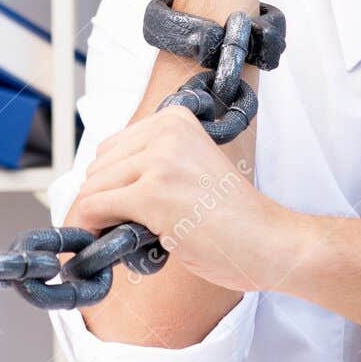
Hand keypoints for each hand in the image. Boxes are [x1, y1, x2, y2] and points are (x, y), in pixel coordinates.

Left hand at [69, 106, 289, 293]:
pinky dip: (92, 228)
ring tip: (128, 236)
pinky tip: (110, 242)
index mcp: (175, 119)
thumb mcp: (189, 168)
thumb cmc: (232, 217)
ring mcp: (159, 161)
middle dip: (102, 200)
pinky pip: (94, 207)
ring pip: (92, 188)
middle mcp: (165, 131)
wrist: (268, 242)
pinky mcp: (152, 193)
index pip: (112, 148)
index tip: (122, 207)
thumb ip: (150, 164)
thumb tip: (95, 186)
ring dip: (99, 218)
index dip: (111, 183)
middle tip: (125, 228)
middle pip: (98, 167)